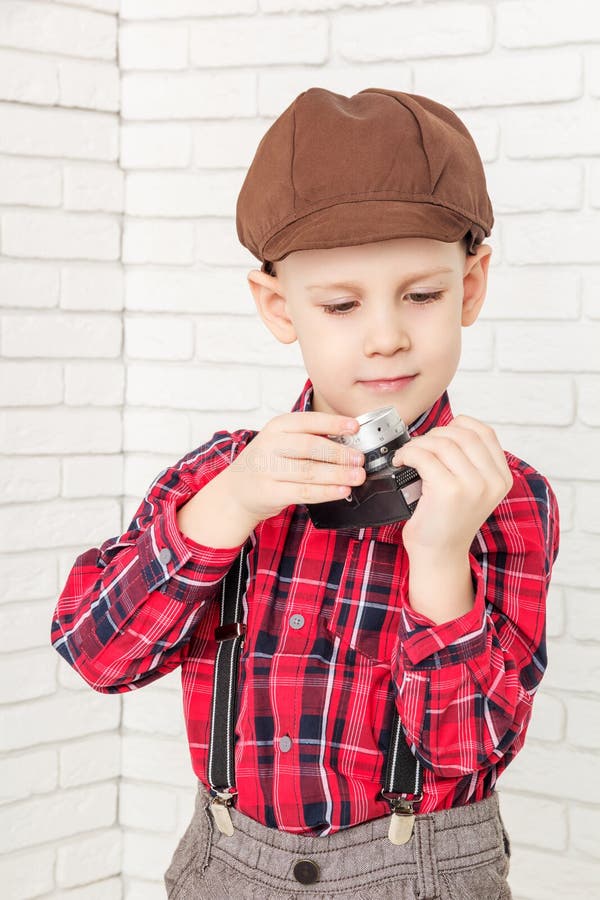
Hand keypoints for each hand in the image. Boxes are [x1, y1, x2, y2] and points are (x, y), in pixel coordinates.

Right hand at [227, 412, 365, 523]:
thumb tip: (348, 442)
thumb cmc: (267, 463)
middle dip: (339, 453)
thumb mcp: (281, 442)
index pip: (308, 421)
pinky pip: (303, 492)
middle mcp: (270, 445)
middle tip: (359, 458)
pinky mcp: (269, 492)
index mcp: (276, 427)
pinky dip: (326, 492)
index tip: (354, 427)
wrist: (236, 490)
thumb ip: (308, 439)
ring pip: (309, 471)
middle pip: (310, 447)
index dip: (333, 423)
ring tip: (356, 476)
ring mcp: (267, 470)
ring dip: (337, 474)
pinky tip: (342, 491)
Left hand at [392, 415, 512, 556]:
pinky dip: (408, 453)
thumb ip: (472, 461)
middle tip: (418, 447)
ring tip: (408, 455)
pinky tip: (401, 461)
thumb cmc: (448, 520)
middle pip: (462, 434)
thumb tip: (450, 428)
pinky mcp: (449, 491)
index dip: (458, 425)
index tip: (440, 435)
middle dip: (434, 434)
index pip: (485, 432)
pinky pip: (424, 456)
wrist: (439, 554)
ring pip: (442, 443)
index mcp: (502, 478)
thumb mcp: (473, 489)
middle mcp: (492, 481)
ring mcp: (473, 485)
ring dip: (418, 444)